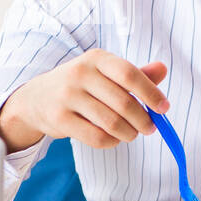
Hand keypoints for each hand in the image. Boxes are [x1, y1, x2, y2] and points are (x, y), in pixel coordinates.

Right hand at [0, 50, 169, 151]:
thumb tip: (162, 69)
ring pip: (111, 123)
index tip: (164, 108)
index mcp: (96, 58)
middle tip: (150, 127)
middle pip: (123, 102)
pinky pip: (96, 137)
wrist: (37, 98)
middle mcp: (80, 73)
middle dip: (143, 120)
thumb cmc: (81, 85)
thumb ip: (134, 74)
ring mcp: (67, 96)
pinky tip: (114, 138)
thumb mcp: (104, 73)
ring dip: (129, 133)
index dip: (151, 93)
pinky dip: (111, 141)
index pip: (129, 74)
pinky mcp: (59, 119)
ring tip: (132, 133)